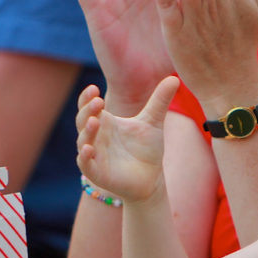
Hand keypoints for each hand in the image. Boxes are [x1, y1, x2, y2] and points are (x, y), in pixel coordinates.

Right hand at [76, 76, 179, 202]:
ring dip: (87, 131)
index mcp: (105, 122)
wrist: (151, 178)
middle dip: (87, 110)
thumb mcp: (153, 122)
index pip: (89, 106)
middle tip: (98, 101)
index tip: (94, 88)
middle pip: (83, 120)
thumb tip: (174, 79)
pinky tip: (89, 148)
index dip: (87, 98)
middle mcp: (96, 137)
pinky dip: (84, 156)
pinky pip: (85, 163)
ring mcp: (94, 154)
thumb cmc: (147, 149)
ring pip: (83, 140)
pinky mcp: (96, 172)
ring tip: (95, 121)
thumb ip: (160, 100)